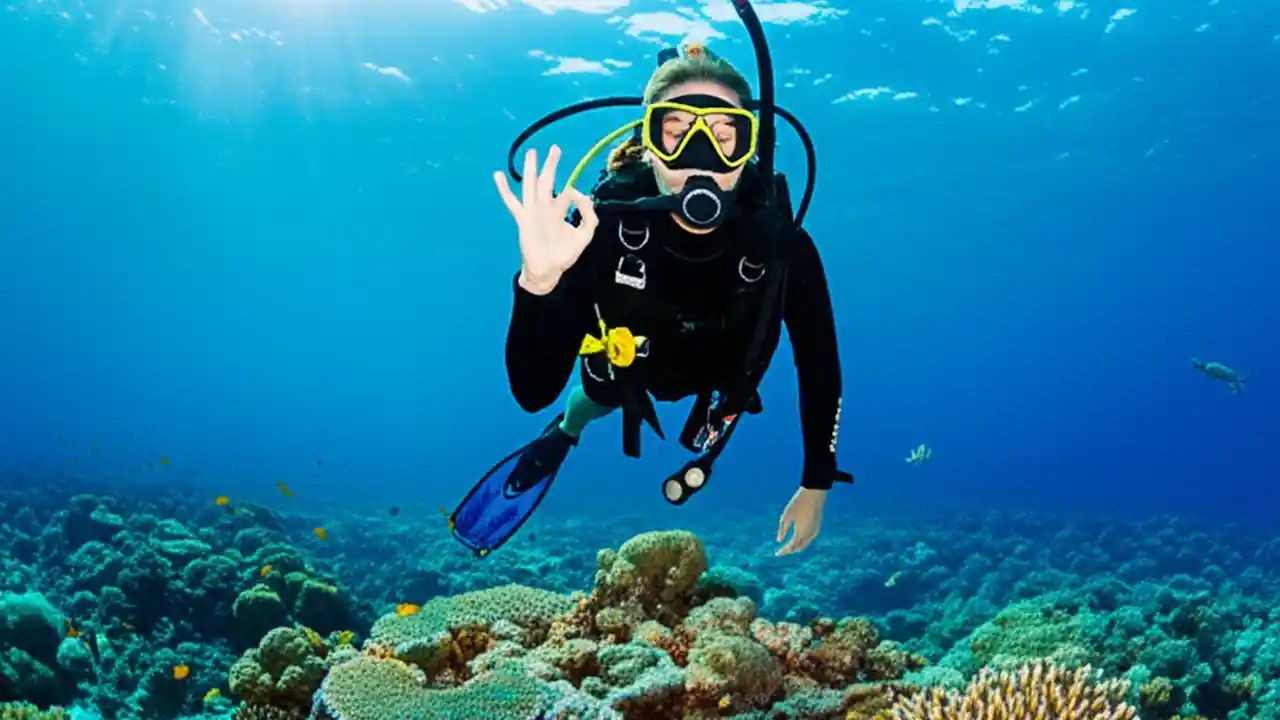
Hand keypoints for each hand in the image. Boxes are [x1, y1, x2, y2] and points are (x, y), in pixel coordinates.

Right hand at [493, 145, 599, 295]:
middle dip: (551, 165)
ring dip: (530, 169)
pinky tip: (498, 175)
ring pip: (531, 186)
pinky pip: (512, 202)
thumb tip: (581, 195)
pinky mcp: (522, 219)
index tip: (575, 191)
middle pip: (547, 181)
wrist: (548, 270)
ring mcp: (533, 211)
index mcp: (559, 210)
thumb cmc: (565, 254)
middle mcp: (545, 207)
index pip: (566, 192)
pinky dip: (504, 189)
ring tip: (531, 153)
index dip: (573, 189)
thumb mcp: (584, 234)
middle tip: (555, 148)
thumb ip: (588, 215)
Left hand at [775, 488, 825, 555]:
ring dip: (796, 547)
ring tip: (788, 547)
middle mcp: (809, 534)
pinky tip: (798, 540)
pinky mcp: (818, 527)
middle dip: (790, 551)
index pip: (791, 547)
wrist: (814, 493)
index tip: (776, 554)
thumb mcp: (786, 515)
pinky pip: (810, 539)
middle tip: (782, 551)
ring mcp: (815, 531)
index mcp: (800, 532)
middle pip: (798, 548)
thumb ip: (782, 529)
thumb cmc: (798, 503)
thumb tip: (779, 541)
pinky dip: (803, 542)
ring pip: (805, 545)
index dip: (783, 551)